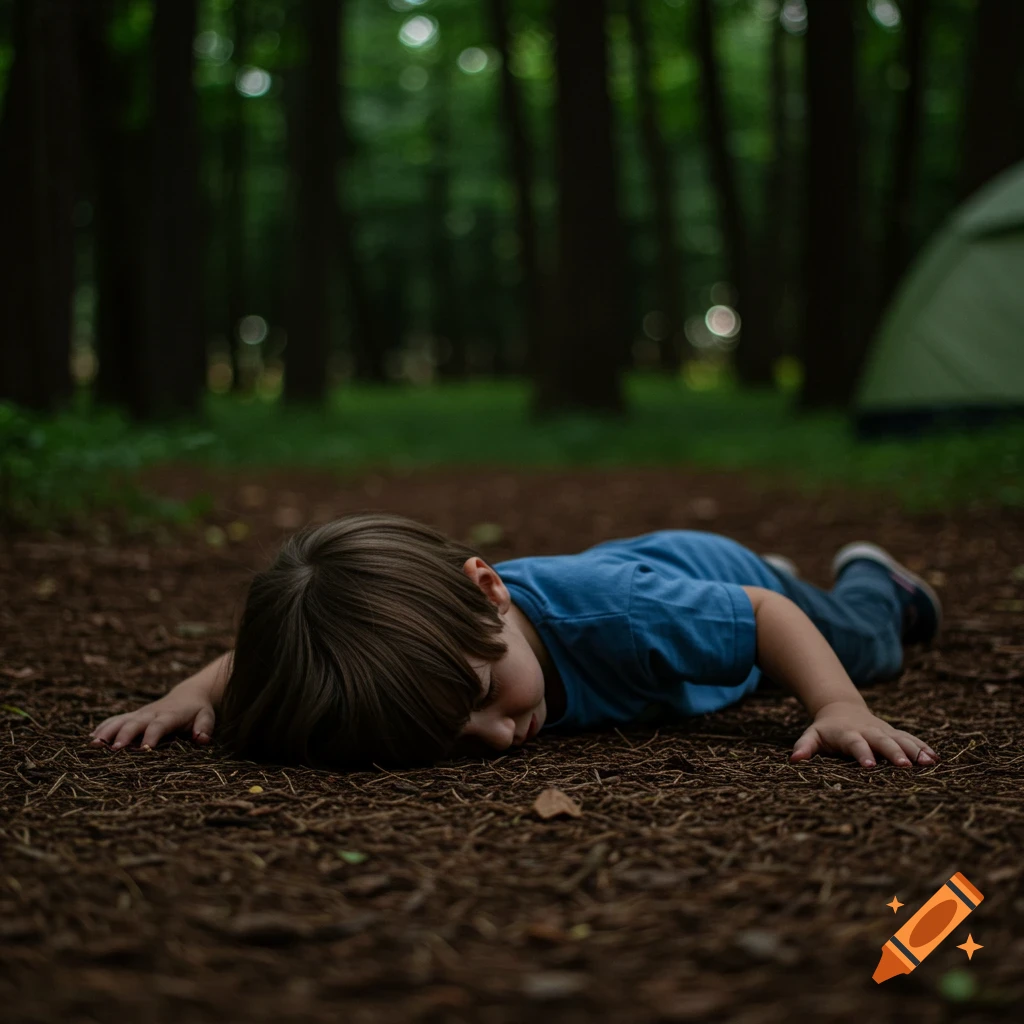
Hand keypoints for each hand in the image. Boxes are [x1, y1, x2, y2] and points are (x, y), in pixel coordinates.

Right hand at [89, 683, 215, 751]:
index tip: (144, 749)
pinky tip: (91, 737)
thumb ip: (204, 728)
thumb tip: (201, 739)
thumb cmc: (198, 711)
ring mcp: (140, 714)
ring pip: (121, 720)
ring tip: (93, 744)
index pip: (159, 725)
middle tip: (114, 750)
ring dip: (107, 731)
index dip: (152, 736)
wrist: (189, 695)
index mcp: (170, 716)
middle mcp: (152, 714)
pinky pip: (116, 719)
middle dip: (124, 735)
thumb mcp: (207, 717)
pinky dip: (103, 727)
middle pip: (135, 723)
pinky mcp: (133, 716)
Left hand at [789, 701, 938, 768]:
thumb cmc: (826, 730)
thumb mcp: (811, 735)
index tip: (869, 766)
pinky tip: (936, 758)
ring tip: (930, 763)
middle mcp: (869, 731)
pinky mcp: (894, 733)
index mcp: (848, 734)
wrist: (841, 709)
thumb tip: (794, 759)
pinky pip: (911, 740)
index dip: (862, 753)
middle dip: (894, 753)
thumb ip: (804, 746)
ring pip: (901, 739)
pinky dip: (923, 747)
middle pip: (883, 741)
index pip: (855, 744)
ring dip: (915, 750)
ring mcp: (884, 731)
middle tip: (906, 767)